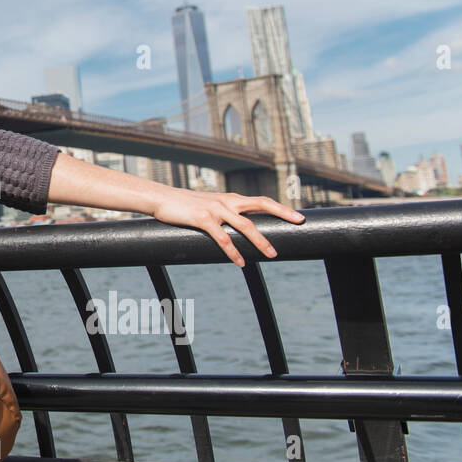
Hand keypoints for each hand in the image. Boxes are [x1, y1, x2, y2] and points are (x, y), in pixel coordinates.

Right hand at [150, 190, 304, 266]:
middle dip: (282, 214)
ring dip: (260, 241)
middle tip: (299, 222)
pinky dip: (232, 251)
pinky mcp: (203, 218)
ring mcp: (216, 209)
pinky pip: (222, 237)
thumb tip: (239, 229)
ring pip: (244, 225)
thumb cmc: (186, 206)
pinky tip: (240, 262)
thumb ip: (226, 214)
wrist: (162, 198)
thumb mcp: (210, 206)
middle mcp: (228, 201)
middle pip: (261, 205)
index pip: (262, 200)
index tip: (299, 216)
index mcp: (231, 199)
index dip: (281, 208)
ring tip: (271, 255)